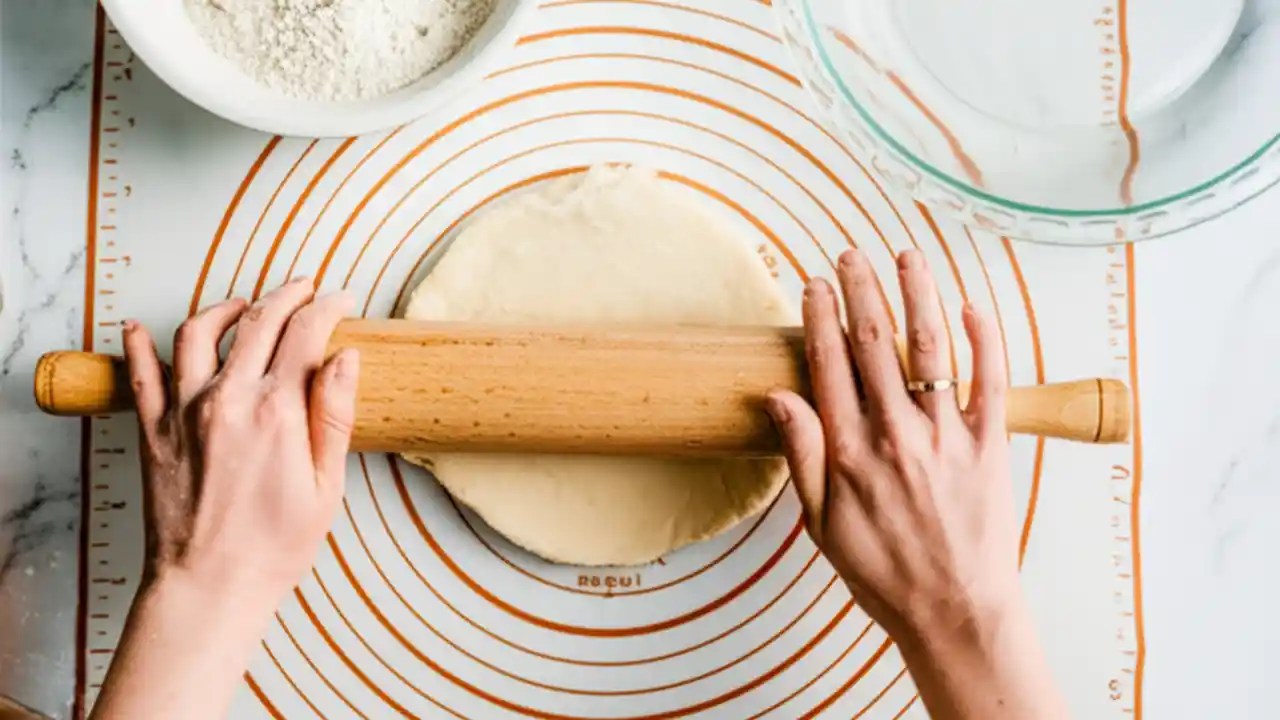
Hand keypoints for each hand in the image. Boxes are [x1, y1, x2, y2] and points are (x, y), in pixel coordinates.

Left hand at [94, 280, 359, 719]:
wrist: (210, 585)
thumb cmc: (274, 546)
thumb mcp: (326, 484)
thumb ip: (335, 413)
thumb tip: (345, 358)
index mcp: (277, 411)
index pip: (306, 333)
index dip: (329, 307)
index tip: (341, 300)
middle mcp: (228, 399)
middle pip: (259, 321)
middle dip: (287, 295)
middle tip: (305, 289)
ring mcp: (185, 411)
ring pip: (200, 332)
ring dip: (227, 308)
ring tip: (244, 305)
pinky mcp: (154, 431)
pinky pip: (141, 374)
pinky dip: (140, 344)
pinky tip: (142, 329)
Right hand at [766, 249, 1064, 718]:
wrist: (955, 612)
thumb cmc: (884, 573)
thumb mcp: (821, 524)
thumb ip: (802, 455)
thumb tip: (778, 398)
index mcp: (850, 452)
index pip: (830, 364)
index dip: (820, 317)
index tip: (814, 283)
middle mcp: (897, 435)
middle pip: (876, 343)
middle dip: (862, 289)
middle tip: (851, 254)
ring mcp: (947, 436)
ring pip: (931, 347)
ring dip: (918, 294)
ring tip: (907, 256)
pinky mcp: (990, 445)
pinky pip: (990, 380)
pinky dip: (983, 339)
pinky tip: (971, 306)